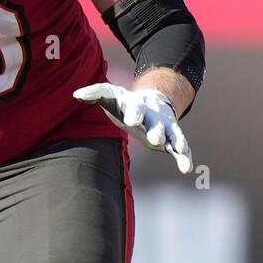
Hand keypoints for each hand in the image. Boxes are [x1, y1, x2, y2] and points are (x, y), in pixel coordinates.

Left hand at [73, 81, 192, 174]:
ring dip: (175, 142)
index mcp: (137, 105)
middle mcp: (153, 115)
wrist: (152, 101)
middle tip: (155, 139)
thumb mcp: (111, 96)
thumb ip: (95, 94)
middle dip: (156, 130)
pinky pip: (180, 146)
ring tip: (178, 150)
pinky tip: (187, 169)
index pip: (136, 107)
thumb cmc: (125, 103)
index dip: (134, 113)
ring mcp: (165, 126)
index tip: (132, 120)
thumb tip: (76, 94)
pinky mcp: (172, 136)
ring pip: (172, 134)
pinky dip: (184, 156)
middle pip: (156, 122)